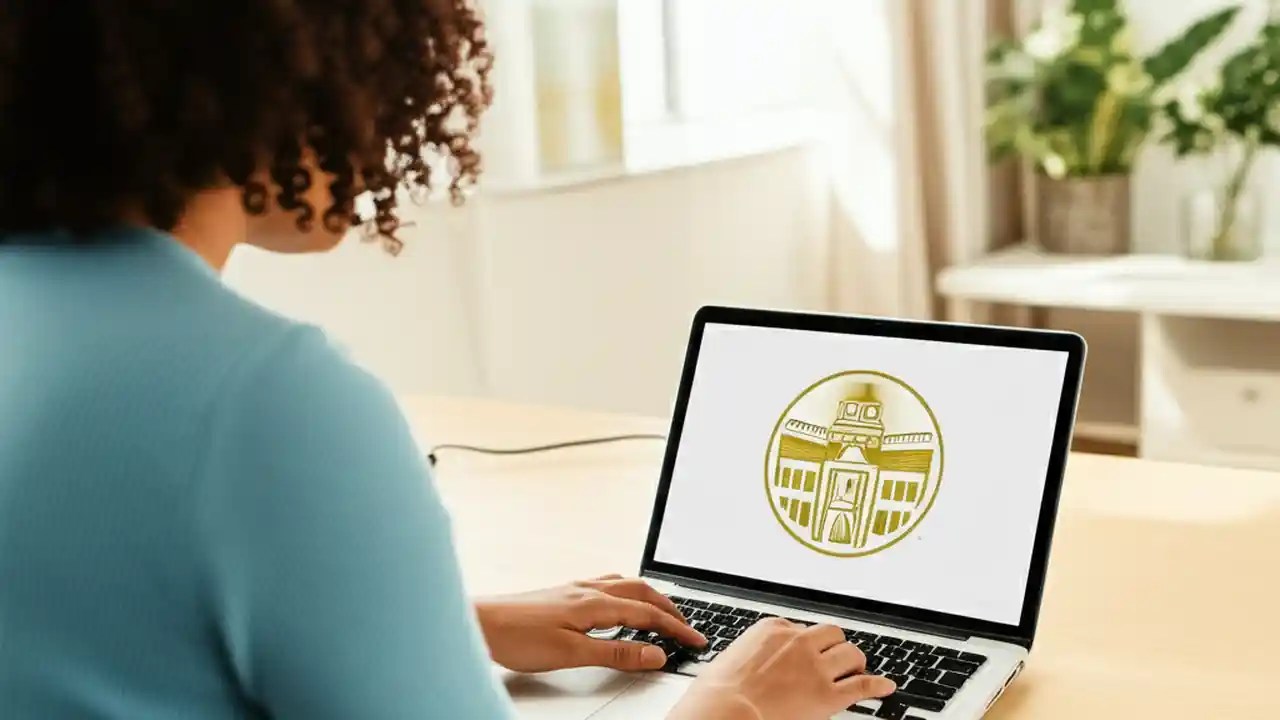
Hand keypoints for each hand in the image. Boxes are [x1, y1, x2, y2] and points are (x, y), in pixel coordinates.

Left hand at [474, 574, 706, 672]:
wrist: (478, 622)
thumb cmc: (517, 637)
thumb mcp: (571, 653)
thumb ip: (616, 653)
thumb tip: (654, 653)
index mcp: (594, 603)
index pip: (648, 614)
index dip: (676, 628)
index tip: (696, 641)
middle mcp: (587, 589)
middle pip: (642, 591)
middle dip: (670, 608)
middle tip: (689, 627)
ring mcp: (574, 588)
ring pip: (625, 584)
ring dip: (650, 597)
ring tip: (663, 612)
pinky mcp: (563, 592)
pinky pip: (607, 585)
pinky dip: (626, 593)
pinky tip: (619, 603)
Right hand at [669, 619, 895, 719]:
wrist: (726, 710)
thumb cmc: (719, 691)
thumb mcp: (731, 657)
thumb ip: (754, 653)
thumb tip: (755, 661)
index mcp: (773, 629)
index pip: (800, 627)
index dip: (804, 644)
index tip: (805, 654)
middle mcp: (799, 643)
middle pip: (832, 634)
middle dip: (834, 646)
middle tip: (833, 659)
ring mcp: (816, 667)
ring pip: (851, 654)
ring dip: (853, 662)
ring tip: (853, 670)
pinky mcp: (828, 695)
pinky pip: (862, 685)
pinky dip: (877, 685)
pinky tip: (885, 687)